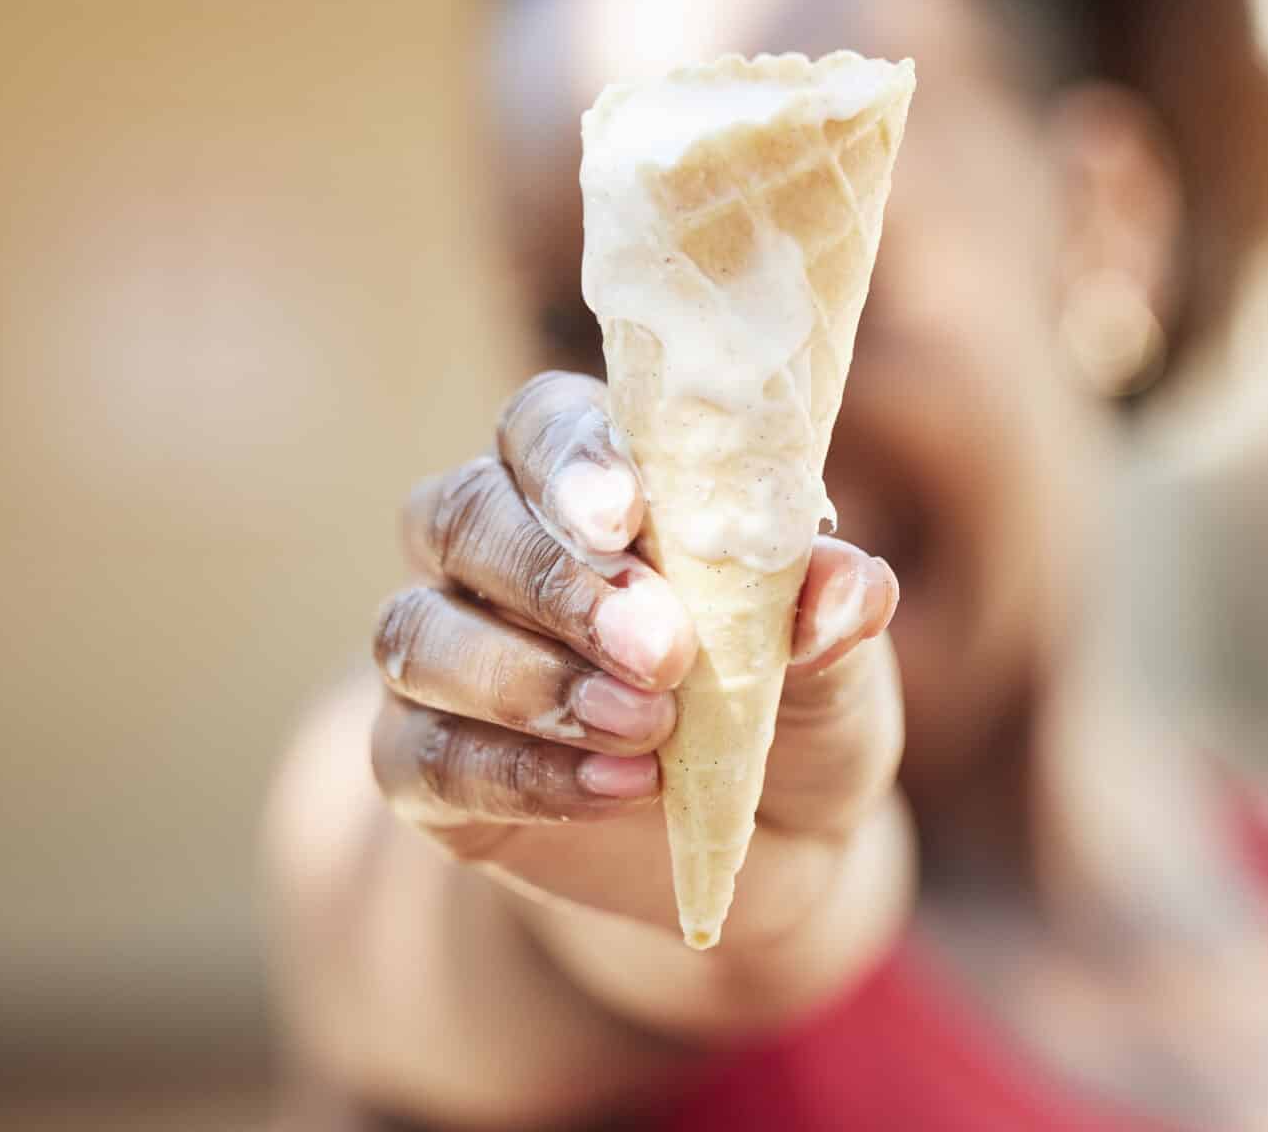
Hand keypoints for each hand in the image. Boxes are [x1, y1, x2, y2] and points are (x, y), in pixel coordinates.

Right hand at [370, 371, 905, 969]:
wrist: (768, 841)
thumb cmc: (792, 703)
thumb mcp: (835, 660)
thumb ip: (828, 612)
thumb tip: (848, 584)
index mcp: (588, 480)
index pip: (538, 425)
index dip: (570, 462)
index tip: (627, 516)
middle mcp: (492, 549)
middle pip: (461, 518)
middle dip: (556, 583)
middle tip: (662, 650)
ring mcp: (444, 654)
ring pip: (419, 635)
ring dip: (529, 682)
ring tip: (647, 729)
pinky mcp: (420, 765)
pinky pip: (422, 755)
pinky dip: (517, 772)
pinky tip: (613, 790)